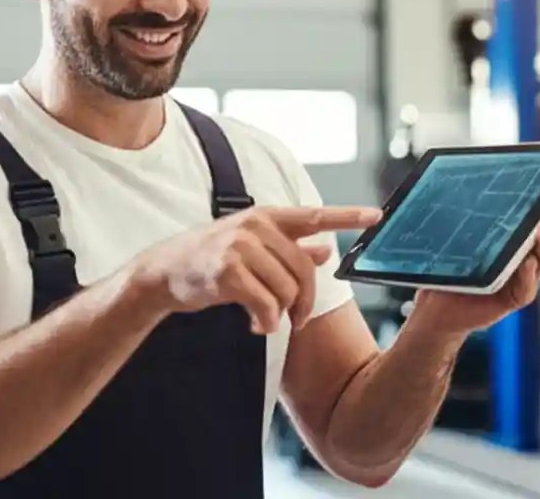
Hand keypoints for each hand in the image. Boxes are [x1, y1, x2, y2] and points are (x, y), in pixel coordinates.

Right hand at [129, 206, 381, 334]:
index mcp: (266, 217)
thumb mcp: (251, 248)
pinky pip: (265, 305)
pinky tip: (253, 325)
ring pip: (286, 290)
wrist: (163, 272)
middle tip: (295, 321)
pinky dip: (264, 322)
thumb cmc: (210, 260)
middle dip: (304, 302)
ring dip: (280, 315)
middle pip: (304, 270)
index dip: (347, 216)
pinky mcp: (226, 271)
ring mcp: (239, 246)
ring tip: (265, 320)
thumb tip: (326, 251)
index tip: (376, 215)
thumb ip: (291, 248)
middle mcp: (255, 226)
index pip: (314, 215)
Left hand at [406, 189, 539, 336]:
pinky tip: (526, 262)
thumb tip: (473, 167)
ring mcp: (522, 277)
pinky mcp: (512, 298)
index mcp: (518, 235)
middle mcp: (527, 255)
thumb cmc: (451, 263)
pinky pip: (525, 287)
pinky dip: (527, 275)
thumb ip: (473, 210)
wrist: (438, 303)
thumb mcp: (460, 231)